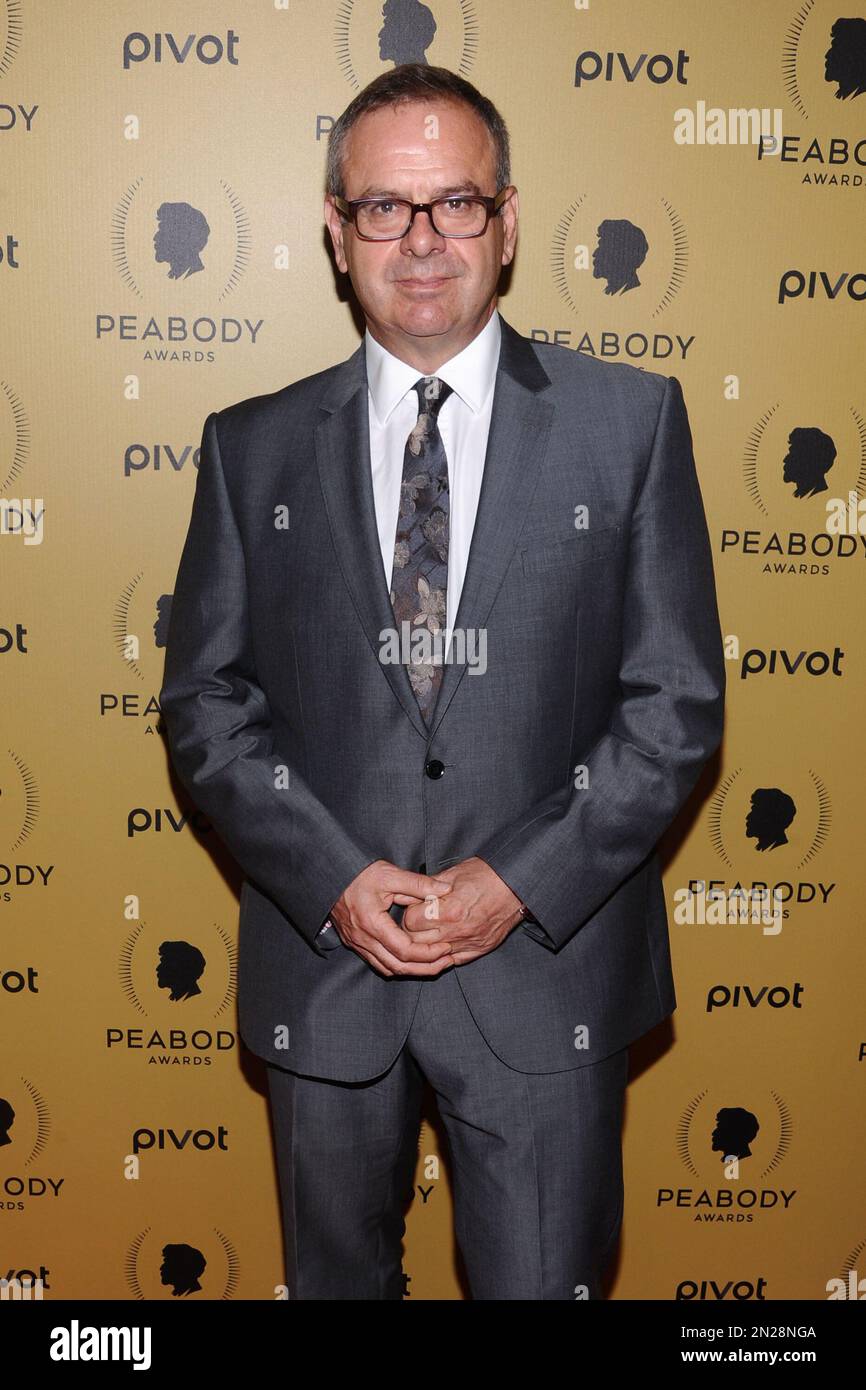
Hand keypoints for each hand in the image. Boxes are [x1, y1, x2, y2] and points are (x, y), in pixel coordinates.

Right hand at [330, 859, 454, 977]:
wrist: (329, 874)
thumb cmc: (358, 873)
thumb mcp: (390, 874)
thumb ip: (419, 883)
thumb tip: (446, 889)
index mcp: (373, 924)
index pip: (405, 951)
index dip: (429, 953)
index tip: (447, 947)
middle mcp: (363, 939)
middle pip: (398, 967)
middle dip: (426, 968)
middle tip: (447, 961)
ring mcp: (357, 943)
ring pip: (388, 969)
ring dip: (412, 970)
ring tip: (434, 963)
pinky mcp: (354, 943)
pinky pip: (377, 963)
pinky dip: (397, 966)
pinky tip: (411, 959)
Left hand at [402, 856, 524, 965]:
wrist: (516, 884)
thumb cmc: (486, 875)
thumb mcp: (453, 874)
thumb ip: (428, 887)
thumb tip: (407, 894)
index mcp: (449, 910)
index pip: (411, 921)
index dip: (409, 912)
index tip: (415, 906)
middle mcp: (457, 931)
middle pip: (417, 941)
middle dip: (413, 930)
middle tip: (418, 919)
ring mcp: (469, 943)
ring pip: (432, 955)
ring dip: (426, 944)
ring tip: (430, 930)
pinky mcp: (479, 950)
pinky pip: (451, 961)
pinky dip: (443, 954)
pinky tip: (443, 941)